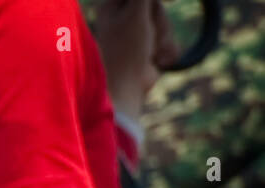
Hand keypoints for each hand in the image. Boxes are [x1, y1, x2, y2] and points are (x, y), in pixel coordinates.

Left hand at [93, 0, 176, 117]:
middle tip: (148, 37)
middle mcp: (121, 19)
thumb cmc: (127, 52)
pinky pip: (167, 40)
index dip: (152, 3)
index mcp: (111, 7)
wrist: (127, 90)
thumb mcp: (137, 13)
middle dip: (160, 22)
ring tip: (152, 53)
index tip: (160, 7)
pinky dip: (167, 50)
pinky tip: (159, 61)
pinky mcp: (146, 49)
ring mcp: (134, 35)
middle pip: (156, 6)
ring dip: (164, 38)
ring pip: (163, 23)